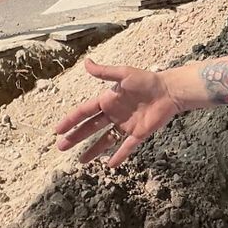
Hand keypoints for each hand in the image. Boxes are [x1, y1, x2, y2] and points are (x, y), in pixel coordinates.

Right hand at [54, 59, 180, 166]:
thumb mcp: (123, 74)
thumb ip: (104, 72)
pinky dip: (118, 155)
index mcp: (107, 100)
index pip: (84, 112)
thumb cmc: (146, 80)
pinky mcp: (139, 134)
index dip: (70, 120)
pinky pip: (126, 147)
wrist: (169, 91)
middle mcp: (114, 114)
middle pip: (90, 128)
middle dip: (76, 137)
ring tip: (81, 161)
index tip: (57, 130)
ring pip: (105, 140)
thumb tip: (86, 62)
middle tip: (61, 147)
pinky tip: (110, 165)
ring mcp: (125, 125)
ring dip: (93, 150)